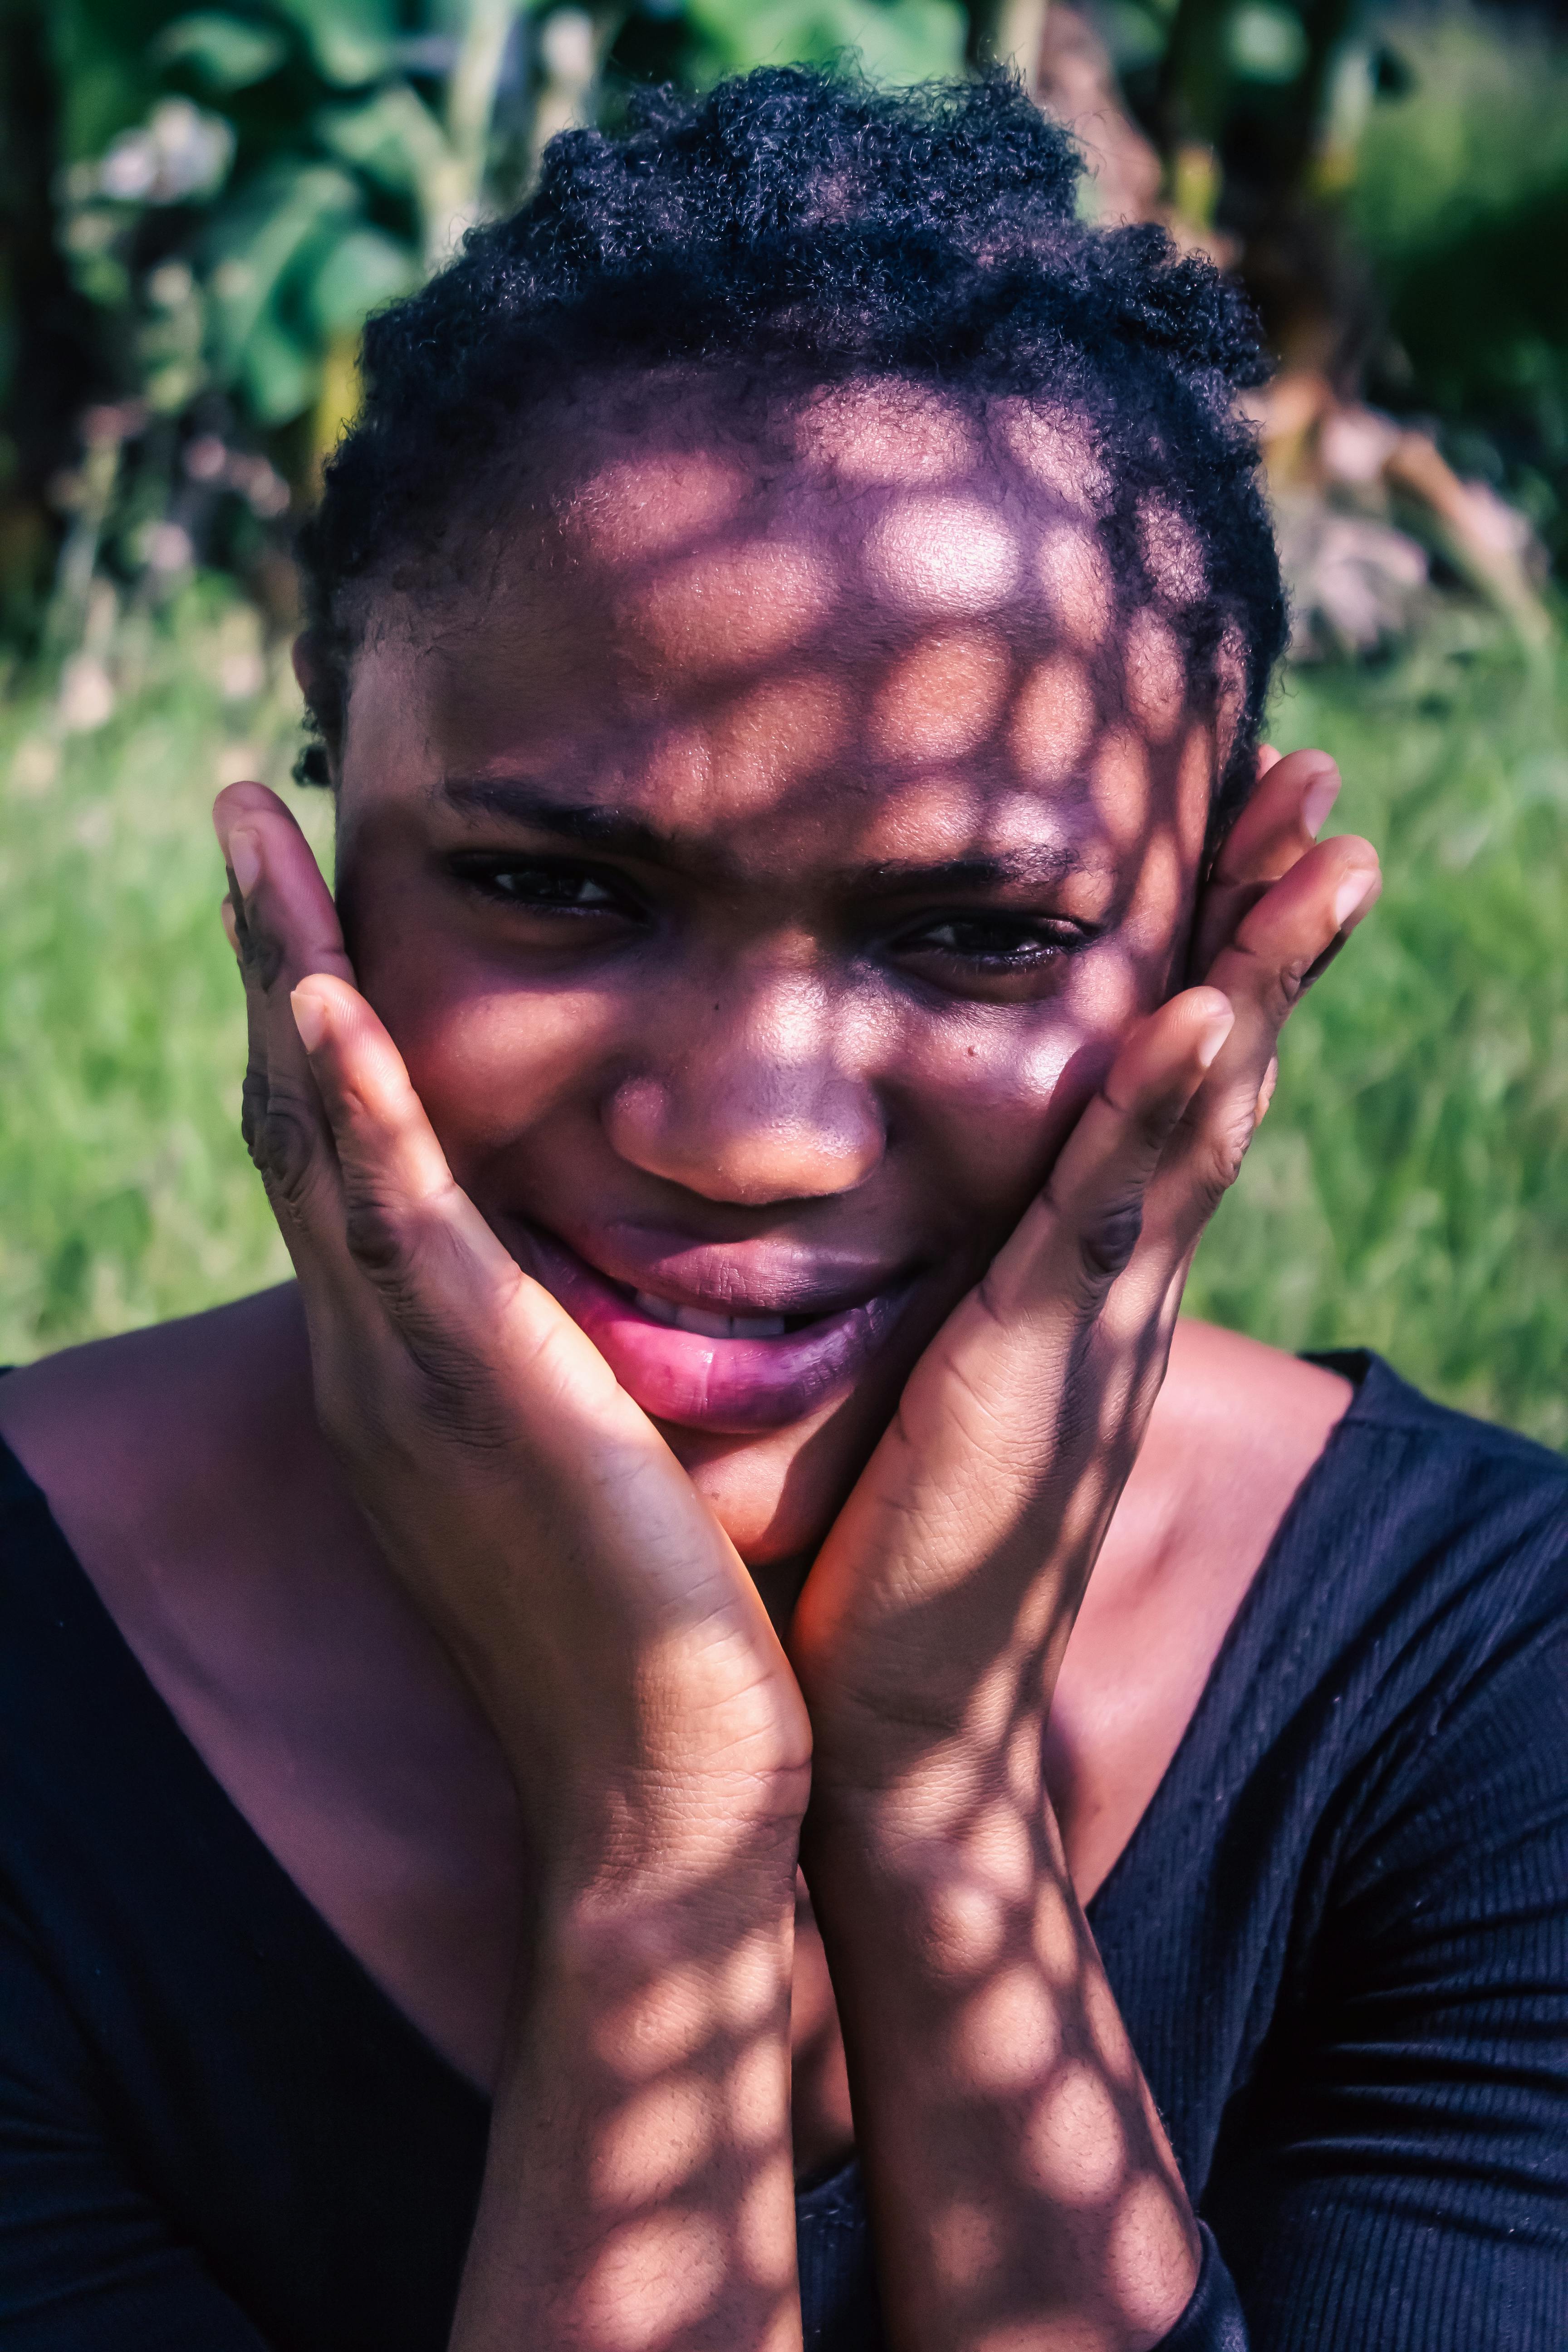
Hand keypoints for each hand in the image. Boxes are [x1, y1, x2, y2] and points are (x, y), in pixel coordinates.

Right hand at [212, 781, 809, 1891]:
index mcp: (410, 1376)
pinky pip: (397, 1213)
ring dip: (284, 974)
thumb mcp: (588, 1475)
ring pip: (323, 1132)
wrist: (667, 1794)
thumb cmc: (653, 1640)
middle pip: (299, 1120)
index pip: (345, 1167)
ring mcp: (412, 1370)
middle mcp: (380, 1358)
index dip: (312, 1034)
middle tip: (249, 823)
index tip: (309, 917)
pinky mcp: (483, 1387)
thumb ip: (567, 1383)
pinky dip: (351, 1095)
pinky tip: (322, 986)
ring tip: (258, 834)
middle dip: (270, 965)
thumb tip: (595, 1317)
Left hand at [791, 748, 1377, 1819]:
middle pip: (1214, 1070)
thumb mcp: (906, 1383)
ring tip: (1323, 843)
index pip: (1161, 1086)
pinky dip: (1177, 1103)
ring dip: (1265, 975)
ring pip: (1202, 1113)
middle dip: (1270, 928)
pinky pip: (1123, 1207)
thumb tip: (825, 1214)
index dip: (1213, 960)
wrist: (888, 1728)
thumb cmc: (871, 1559)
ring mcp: (1097, 1320)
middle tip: (1315, 791)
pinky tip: (1212, 1006)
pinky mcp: (1050, 1363)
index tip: (1236, 836)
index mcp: (1073, 1281)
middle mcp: (1111, 1284)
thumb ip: (905, 1294)